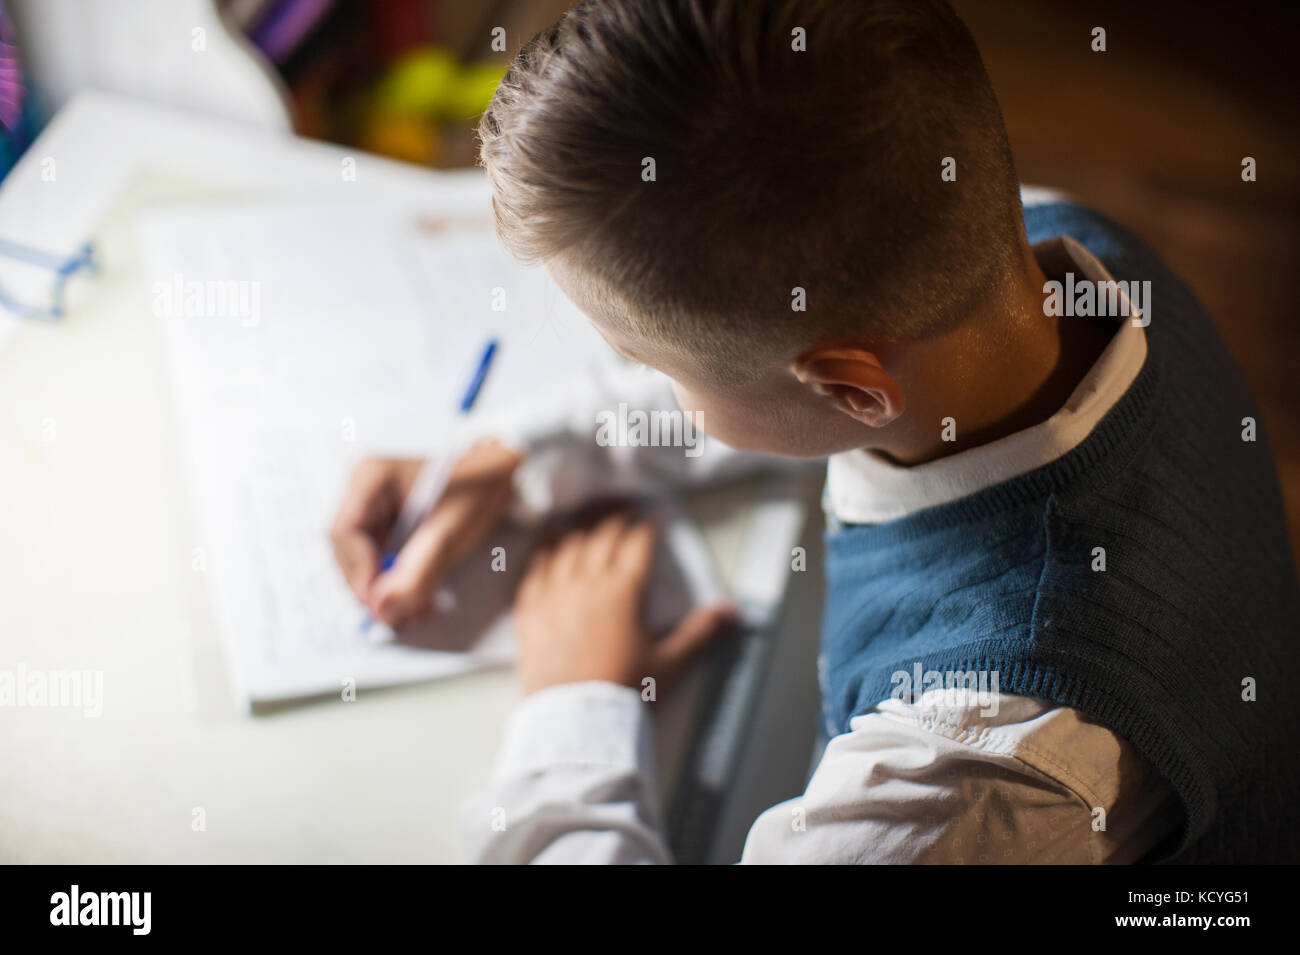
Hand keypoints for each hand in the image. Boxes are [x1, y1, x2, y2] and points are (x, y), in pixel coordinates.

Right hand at [330, 441, 522, 626]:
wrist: (497, 479)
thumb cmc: (475, 490)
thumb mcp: (448, 533)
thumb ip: (416, 573)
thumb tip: (382, 608)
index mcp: (372, 478)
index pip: (344, 532)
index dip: (357, 570)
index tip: (377, 600)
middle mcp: (363, 493)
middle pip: (347, 552)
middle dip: (371, 588)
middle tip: (397, 617)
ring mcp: (371, 512)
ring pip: (361, 564)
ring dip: (383, 593)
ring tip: (414, 613)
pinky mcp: (383, 529)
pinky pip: (378, 565)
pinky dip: (394, 587)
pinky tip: (416, 602)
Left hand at [513, 513, 736, 695]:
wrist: (576, 721)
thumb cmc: (625, 692)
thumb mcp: (670, 663)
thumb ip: (700, 632)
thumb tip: (731, 611)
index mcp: (626, 591)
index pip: (638, 543)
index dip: (646, 526)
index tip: (650, 517)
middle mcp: (589, 583)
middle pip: (603, 535)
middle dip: (615, 516)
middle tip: (623, 507)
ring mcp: (556, 594)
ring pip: (568, 545)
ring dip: (582, 526)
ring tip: (590, 516)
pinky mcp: (530, 611)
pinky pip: (536, 568)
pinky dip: (545, 550)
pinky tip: (551, 542)